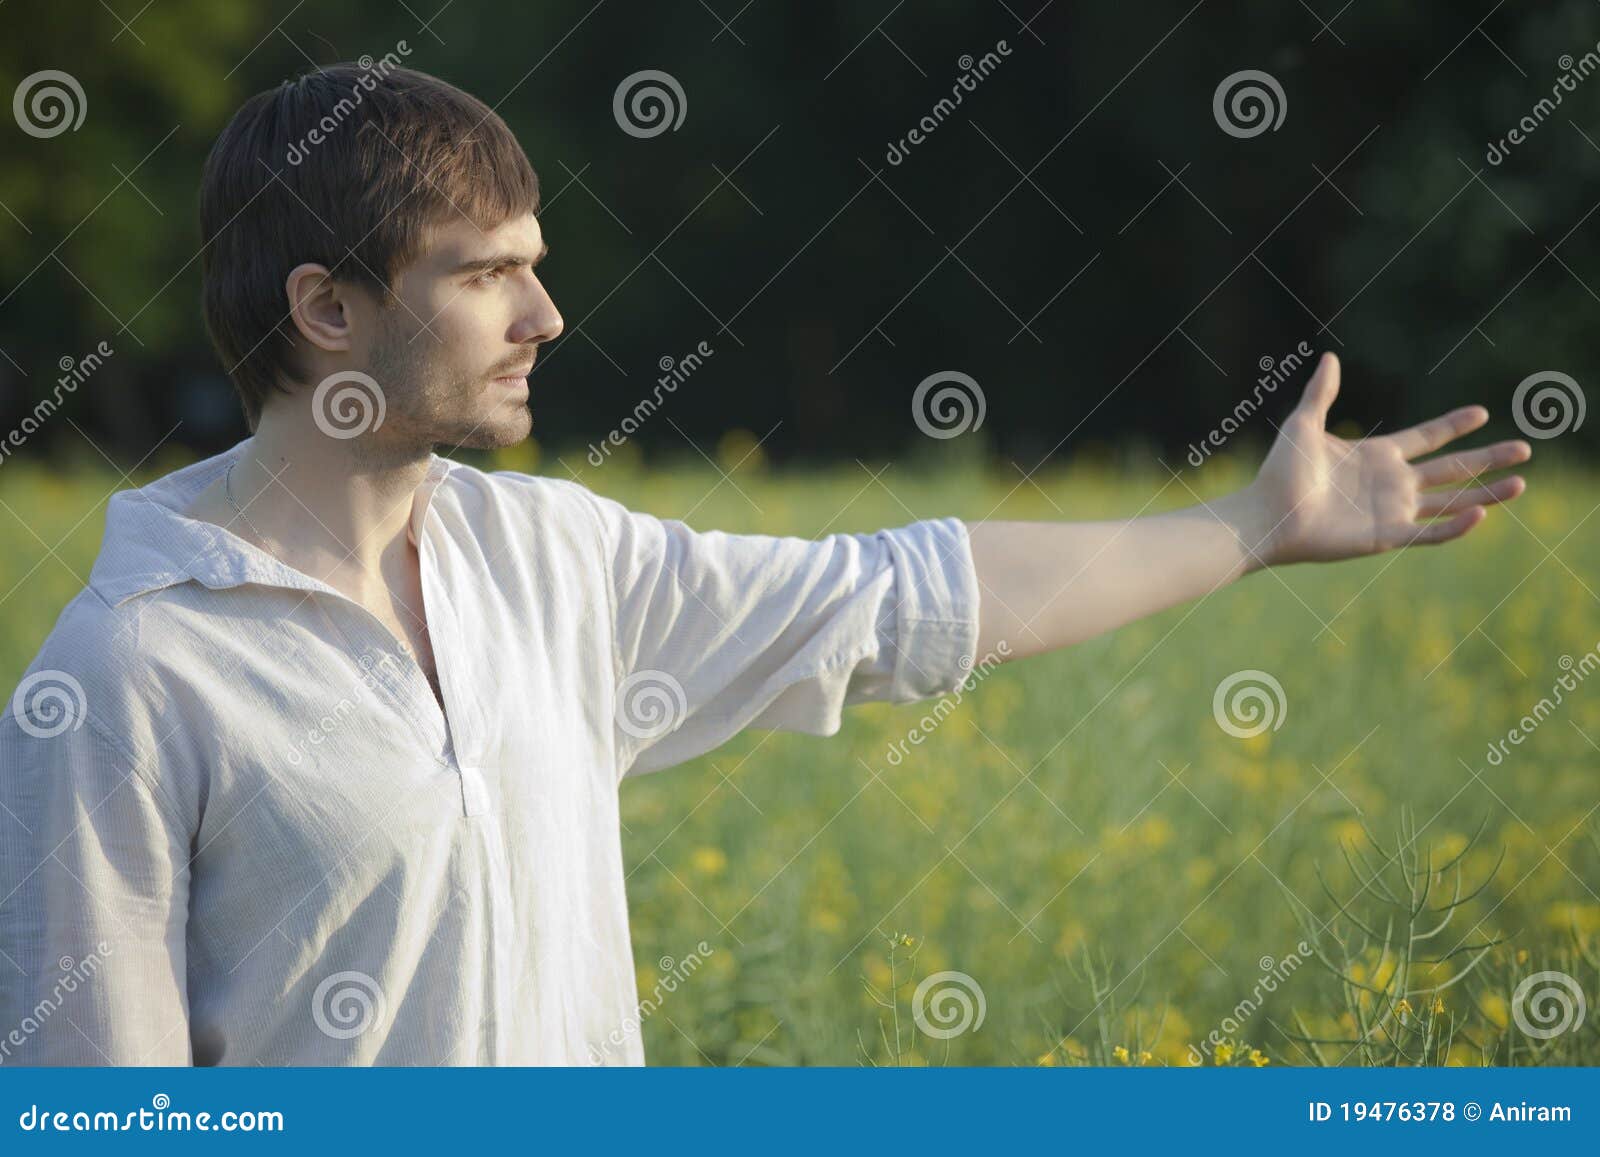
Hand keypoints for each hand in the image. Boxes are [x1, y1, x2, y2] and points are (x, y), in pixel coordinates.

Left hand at [1245, 352, 1530, 567]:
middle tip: (1526, 448)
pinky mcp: (1385, 536)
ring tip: (1521, 482)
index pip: (1427, 437)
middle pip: (1452, 468)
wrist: (1266, 514)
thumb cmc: (1279, 471)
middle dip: (1489, 458)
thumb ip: (1321, 393)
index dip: (1454, 425)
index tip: (1483, 412)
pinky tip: (1480, 512)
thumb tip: (1329, 357)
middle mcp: (1391, 483)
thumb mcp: (1303, 424)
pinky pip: (1429, 532)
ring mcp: (1392, 510)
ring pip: (1451, 501)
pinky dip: (1455, 525)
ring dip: (1487, 493)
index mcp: (1377, 455)